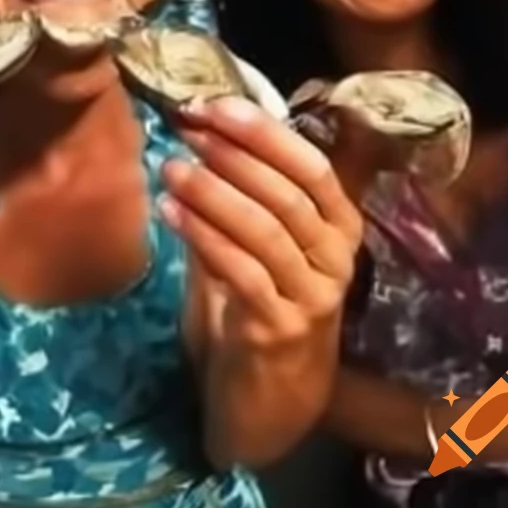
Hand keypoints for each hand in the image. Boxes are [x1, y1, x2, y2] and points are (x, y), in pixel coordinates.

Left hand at [161, 96, 362, 351]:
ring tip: (171, 167)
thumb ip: (236, 195)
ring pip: (265, 230)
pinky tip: (169, 212)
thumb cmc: (262, 307)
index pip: (310, 165)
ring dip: (213, 193)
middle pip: (288, 193)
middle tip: (187, 128)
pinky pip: (241, 273)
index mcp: (338, 226)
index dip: (263, 132)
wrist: (271, 402)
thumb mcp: (256, 246)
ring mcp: (313, 296)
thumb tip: (194, 132)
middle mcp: (336, 257)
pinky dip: (203, 237)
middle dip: (234, 155)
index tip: (214, 105)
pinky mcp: (280, 330)